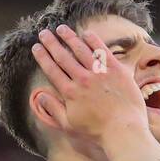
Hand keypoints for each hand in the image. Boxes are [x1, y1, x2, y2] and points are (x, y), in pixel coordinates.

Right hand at [31, 24, 148, 146]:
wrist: (123, 130)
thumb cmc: (96, 132)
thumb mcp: (69, 125)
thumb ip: (53, 109)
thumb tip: (41, 96)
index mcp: (70, 92)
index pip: (52, 70)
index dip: (42, 57)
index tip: (36, 47)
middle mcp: (82, 79)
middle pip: (63, 56)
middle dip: (51, 43)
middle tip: (43, 33)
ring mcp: (99, 72)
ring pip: (80, 49)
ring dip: (69, 37)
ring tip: (61, 28)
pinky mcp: (116, 70)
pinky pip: (102, 50)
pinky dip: (93, 40)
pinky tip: (86, 33)